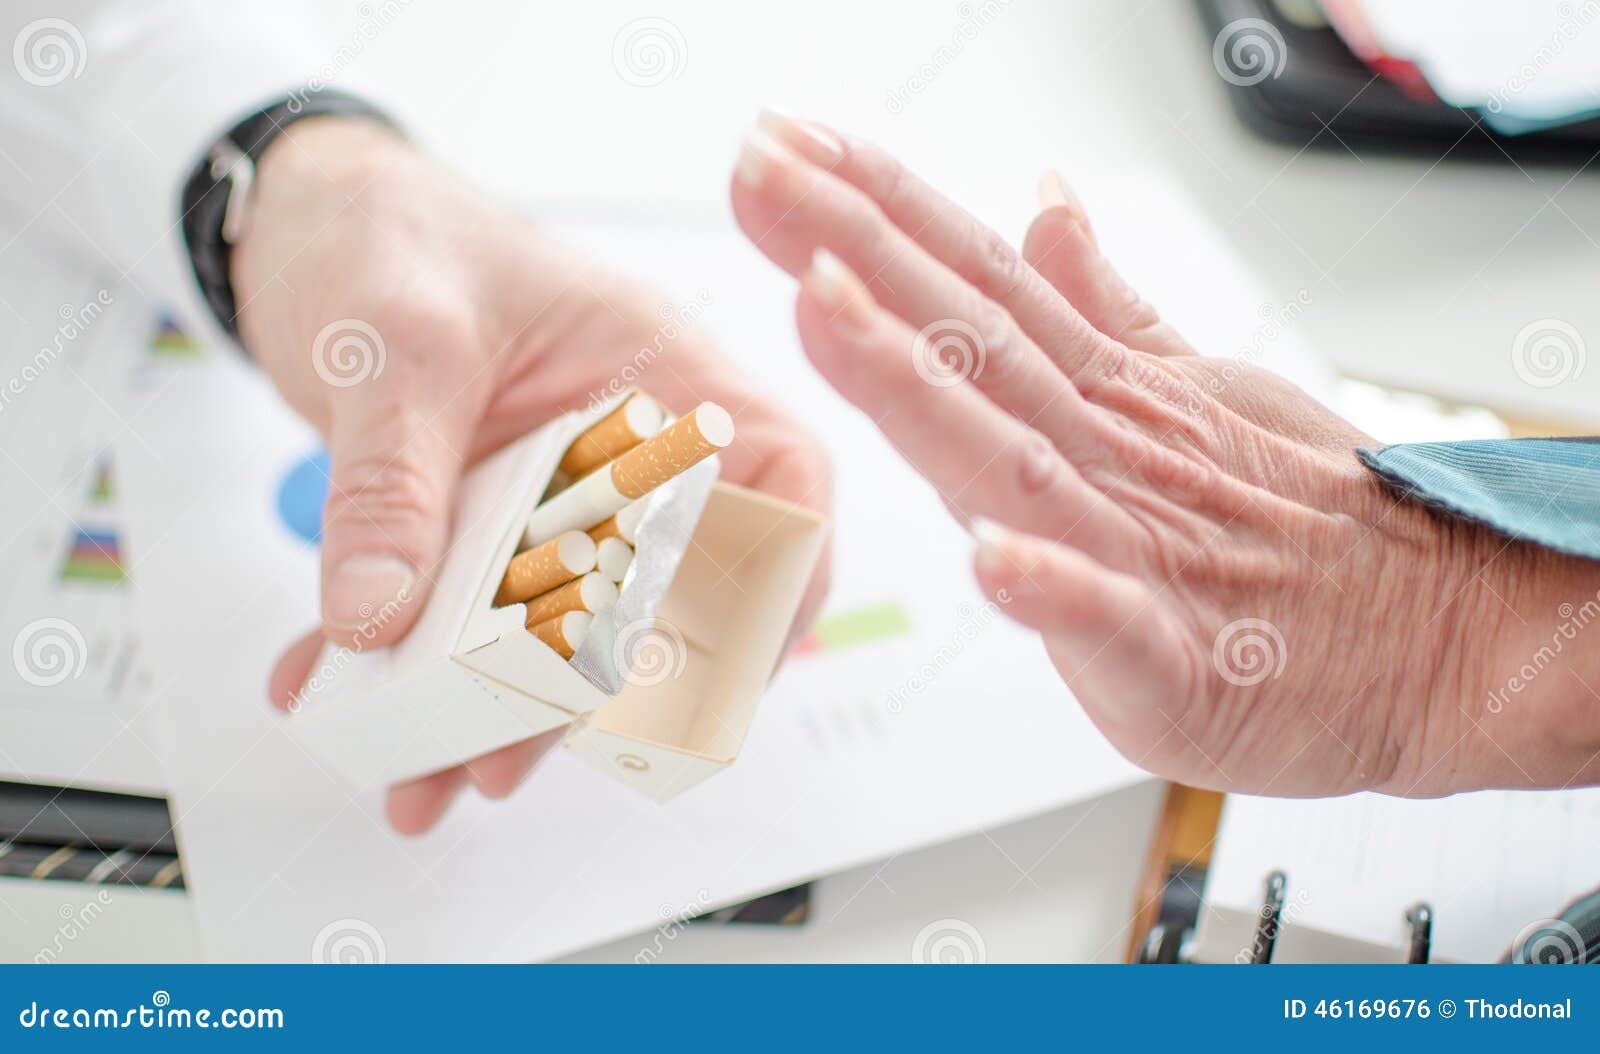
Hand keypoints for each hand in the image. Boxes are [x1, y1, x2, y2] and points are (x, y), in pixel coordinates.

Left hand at [241, 117, 830, 832]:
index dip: (784, 578)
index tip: (733, 667)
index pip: (782, 477)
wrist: (302, 223)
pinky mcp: (483, 527)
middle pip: (664, 591)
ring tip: (421, 778)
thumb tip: (381, 620)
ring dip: (491, 714)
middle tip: (505, 759)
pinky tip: (338, 697)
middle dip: (592, 699)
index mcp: (660, 373)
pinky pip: (464, 622)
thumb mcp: (394, 343)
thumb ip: (391, 482)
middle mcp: (626, 447)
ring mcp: (557, 496)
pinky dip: (406, 673)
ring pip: (563, 633)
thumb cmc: (385, 233)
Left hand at [731, 110, 1599, 796]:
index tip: (787, 145)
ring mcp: (1137, 548)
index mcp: (1103, 397)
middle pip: (967, 338)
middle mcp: (1105, 451)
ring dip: (913, 381)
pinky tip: (990, 559)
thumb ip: (1103, 312)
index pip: (974, 284)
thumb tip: (1037, 210)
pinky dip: (1051, 588)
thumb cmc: (1303, 526)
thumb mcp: (1195, 394)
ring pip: (1010, 455)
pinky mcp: (1173, 658)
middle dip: (855, 249)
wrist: (1431, 639)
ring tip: (824, 304)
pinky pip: (1106, 618)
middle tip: (762, 167)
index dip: (878, 211)